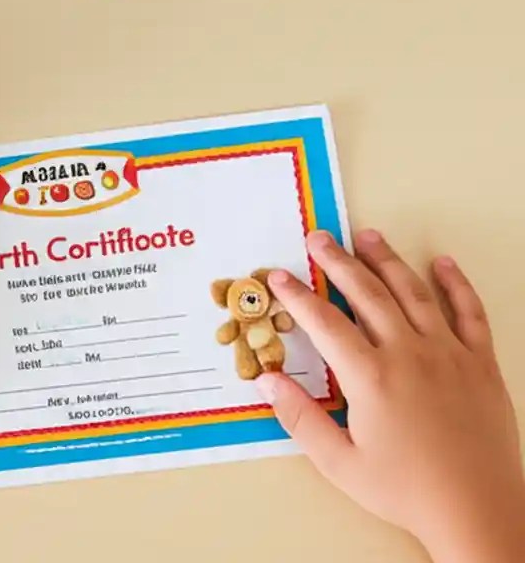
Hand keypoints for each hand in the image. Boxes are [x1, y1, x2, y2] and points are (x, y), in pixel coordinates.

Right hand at [259, 230, 522, 562]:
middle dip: (337, 262)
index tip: (279, 277)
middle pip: (367, 294)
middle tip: (318, 238)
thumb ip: (300, 419)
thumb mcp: (340, 463)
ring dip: (387, 261)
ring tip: (367, 237)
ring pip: (413, 293)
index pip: (324, 323)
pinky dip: (455, 284)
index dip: (297, 296)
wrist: (477, 509)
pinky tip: (441, 264)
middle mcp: (409, 354)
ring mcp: (449, 354)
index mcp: (371, 377)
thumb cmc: (407, 491)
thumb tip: (267, 381)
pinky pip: (469, 312)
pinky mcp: (480, 363)